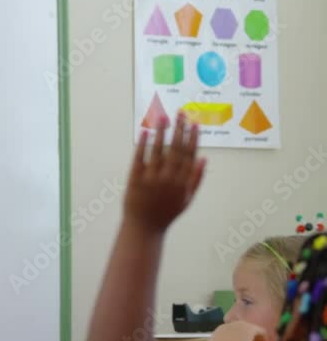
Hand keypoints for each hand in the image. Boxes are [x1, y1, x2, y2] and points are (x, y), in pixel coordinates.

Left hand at [124, 112, 204, 231]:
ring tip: (163, 117)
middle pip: (176, 150)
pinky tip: (144, 131)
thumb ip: (196, 179)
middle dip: (179, 130)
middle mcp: (168, 179)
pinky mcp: (135, 179)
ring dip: (161, 132)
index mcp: (182, 183)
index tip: (195, 124)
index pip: (190, 156)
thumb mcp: (187, 199)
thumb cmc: (166, 213)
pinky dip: (142, 144)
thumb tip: (204, 159)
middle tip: (181, 113)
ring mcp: (151, 179)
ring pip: (158, 151)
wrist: (144, 228)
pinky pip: (139, 158)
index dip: (193, 139)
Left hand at [208, 321, 271, 340]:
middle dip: (255, 337)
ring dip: (244, 336)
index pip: (262, 331)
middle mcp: (241, 323)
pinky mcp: (220, 327)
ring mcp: (229, 324)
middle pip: (251, 329)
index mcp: (250, 327)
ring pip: (240, 329)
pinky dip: (234, 335)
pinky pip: (231, 330)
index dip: (265, 339)